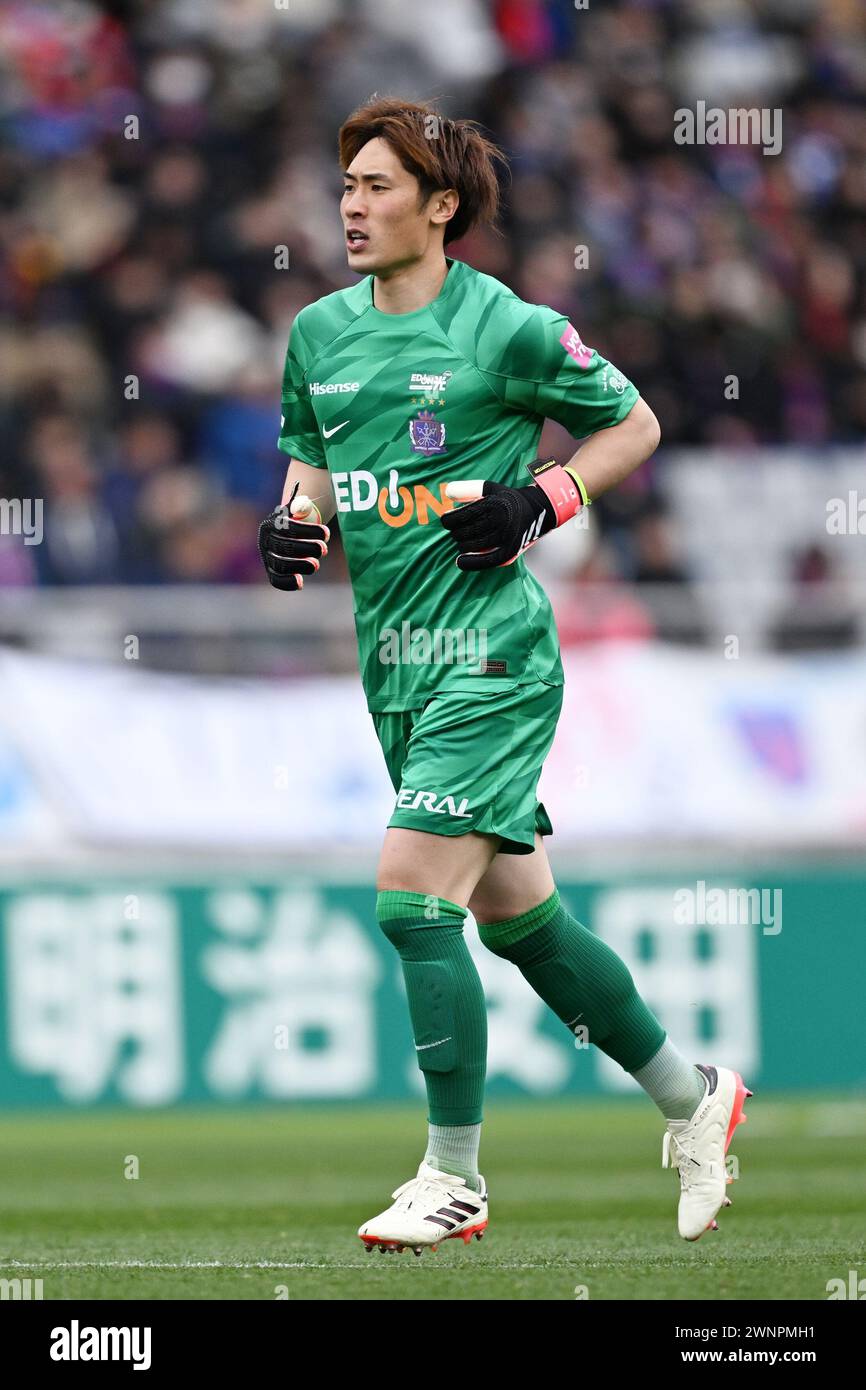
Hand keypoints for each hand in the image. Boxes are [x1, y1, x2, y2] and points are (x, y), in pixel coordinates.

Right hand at [258, 484, 329, 590]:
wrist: (289, 532)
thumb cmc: (298, 519)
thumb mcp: (300, 509)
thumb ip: (302, 506)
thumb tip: (301, 508)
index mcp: (271, 524)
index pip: (288, 528)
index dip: (308, 531)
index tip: (327, 533)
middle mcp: (265, 541)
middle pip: (284, 547)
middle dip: (306, 548)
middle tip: (324, 549)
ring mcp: (267, 557)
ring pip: (280, 565)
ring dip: (300, 566)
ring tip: (316, 564)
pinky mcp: (272, 570)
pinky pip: (276, 580)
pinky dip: (287, 583)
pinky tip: (301, 583)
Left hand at [439, 478, 555, 570]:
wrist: (538, 510)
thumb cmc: (508, 499)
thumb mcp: (490, 488)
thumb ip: (468, 489)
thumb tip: (447, 493)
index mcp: (494, 504)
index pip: (463, 516)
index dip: (449, 520)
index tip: (445, 521)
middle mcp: (500, 520)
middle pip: (466, 531)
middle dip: (456, 532)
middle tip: (456, 532)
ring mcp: (506, 536)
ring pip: (474, 545)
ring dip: (462, 545)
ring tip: (461, 542)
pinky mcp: (511, 550)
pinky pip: (488, 560)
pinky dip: (472, 563)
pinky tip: (460, 562)